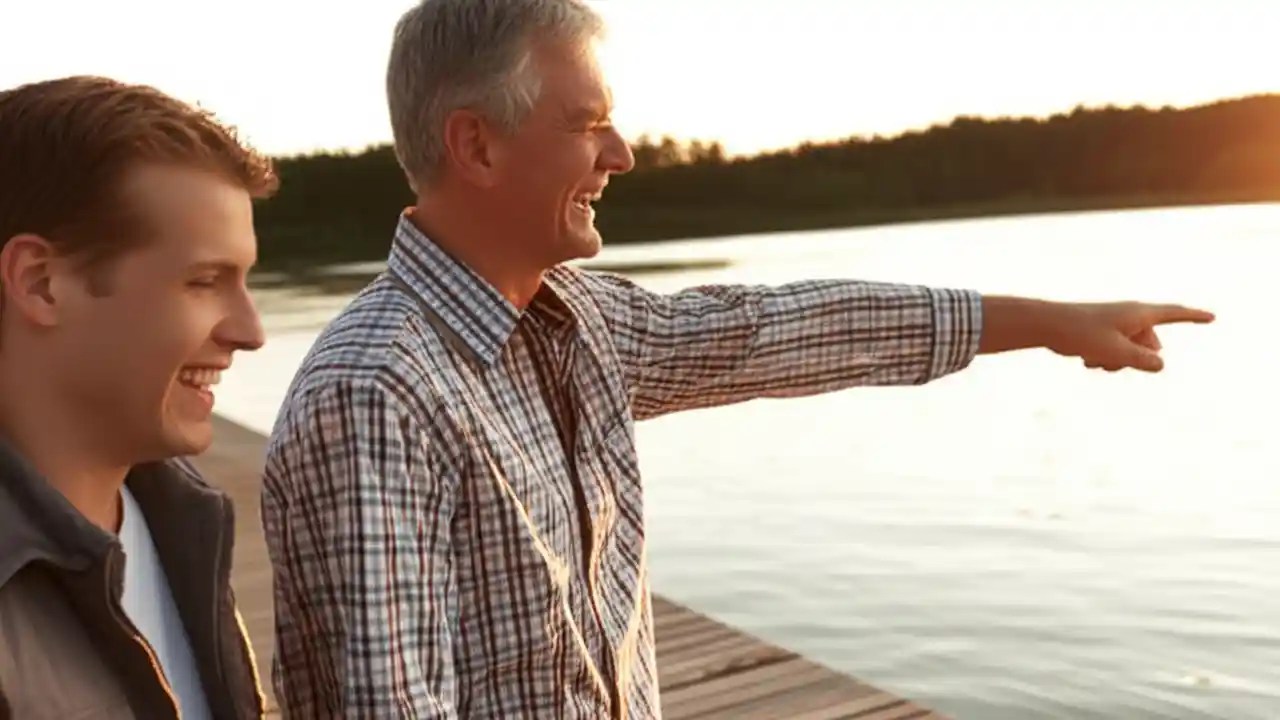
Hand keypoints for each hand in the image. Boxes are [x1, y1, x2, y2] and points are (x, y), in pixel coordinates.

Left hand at [1048, 302, 1214, 371]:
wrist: (1046, 325)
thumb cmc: (1080, 334)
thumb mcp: (1116, 352)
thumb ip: (1141, 361)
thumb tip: (1160, 364)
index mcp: (1139, 314)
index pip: (1173, 314)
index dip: (1193, 317)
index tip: (1212, 317)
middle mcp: (1130, 316)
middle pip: (1151, 345)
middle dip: (1137, 359)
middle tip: (1112, 359)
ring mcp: (1116, 324)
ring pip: (1131, 352)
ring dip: (1117, 361)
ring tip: (1094, 358)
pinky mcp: (1103, 331)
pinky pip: (1114, 352)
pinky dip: (1104, 358)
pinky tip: (1085, 358)